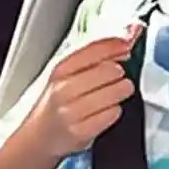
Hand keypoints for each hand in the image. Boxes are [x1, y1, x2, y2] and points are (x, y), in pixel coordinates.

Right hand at [29, 24, 142, 157]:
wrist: (38, 135)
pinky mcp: (81, 132)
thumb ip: (97, 54)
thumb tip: (130, 33)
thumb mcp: (68, 74)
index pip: (95, 49)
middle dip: (120, 73)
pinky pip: (113, 114)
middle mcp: (63, 89)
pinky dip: (114, 110)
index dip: (116, 45)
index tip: (127, 45)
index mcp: (60, 70)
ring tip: (113, 93)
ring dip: (120, 91)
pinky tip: (106, 110)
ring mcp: (71, 112)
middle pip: (110, 71)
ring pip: (115, 93)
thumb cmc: (56, 101)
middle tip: (117, 77)